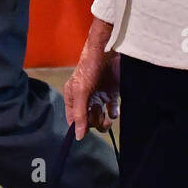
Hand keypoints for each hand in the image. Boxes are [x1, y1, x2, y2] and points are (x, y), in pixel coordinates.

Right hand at [63, 19, 119, 138]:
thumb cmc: (89, 68)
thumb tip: (79, 136)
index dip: (80, 127)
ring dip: (104, 121)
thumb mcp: (81, 91)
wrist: (107, 51)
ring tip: (107, 116)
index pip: (73, 120)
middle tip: (100, 117)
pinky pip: (112, 110)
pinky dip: (113, 113)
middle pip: (88, 121)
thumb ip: (80, 114)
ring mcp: (98, 96)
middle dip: (94, 122)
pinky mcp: (111, 93)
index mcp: (73, 99)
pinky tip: (113, 110)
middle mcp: (85, 99)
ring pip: (100, 118)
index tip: (87, 129)